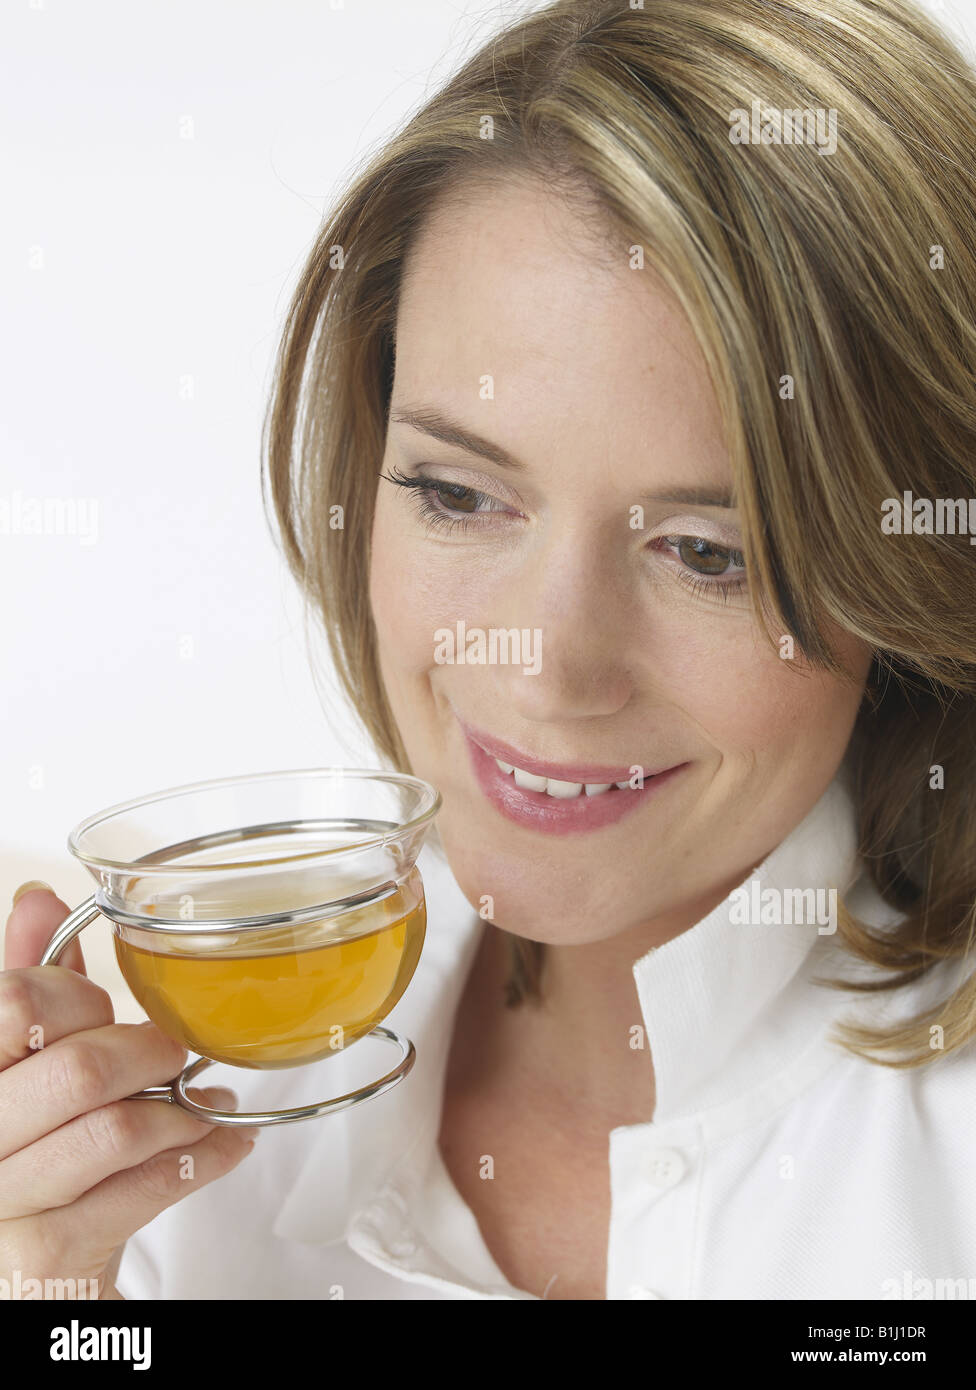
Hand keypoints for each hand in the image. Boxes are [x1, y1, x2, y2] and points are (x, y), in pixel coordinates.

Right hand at [1, 884, 258, 1298]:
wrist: (23, 1268)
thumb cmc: (26, 1149)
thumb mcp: (18, 1060)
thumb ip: (28, 984)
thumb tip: (37, 899)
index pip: (15, 1003)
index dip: (74, 997)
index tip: (101, 1005)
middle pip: (78, 1067)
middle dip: (148, 1052)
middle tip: (174, 1051)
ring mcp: (3, 1199)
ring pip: (116, 1129)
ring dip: (182, 1110)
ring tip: (206, 1102)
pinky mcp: (47, 1251)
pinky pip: (144, 1189)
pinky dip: (200, 1159)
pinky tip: (220, 1144)